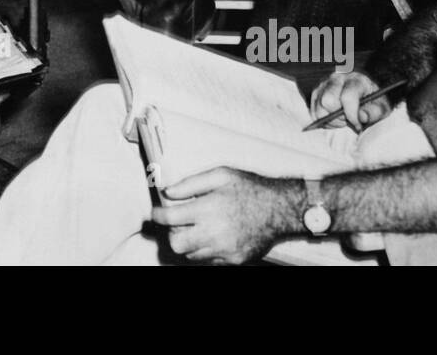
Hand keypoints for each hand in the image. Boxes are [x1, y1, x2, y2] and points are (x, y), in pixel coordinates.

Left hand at [153, 165, 285, 263]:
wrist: (280, 209)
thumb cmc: (251, 188)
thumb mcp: (221, 174)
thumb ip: (191, 183)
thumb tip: (168, 192)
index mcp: (208, 209)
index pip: (170, 218)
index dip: (157, 215)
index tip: (156, 213)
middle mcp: (214, 232)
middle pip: (176, 244)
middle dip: (172, 234)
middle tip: (177, 224)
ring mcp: (224, 249)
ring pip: (191, 255)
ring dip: (188, 243)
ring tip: (197, 229)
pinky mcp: (234, 260)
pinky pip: (209, 261)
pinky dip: (205, 251)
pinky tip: (212, 237)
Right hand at [310, 71, 385, 132]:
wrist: (366, 92)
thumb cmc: (374, 102)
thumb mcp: (381, 108)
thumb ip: (373, 112)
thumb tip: (361, 117)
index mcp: (355, 80)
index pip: (347, 97)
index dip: (352, 115)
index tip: (358, 125)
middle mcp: (336, 78)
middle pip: (328, 101)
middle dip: (338, 117)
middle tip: (349, 120)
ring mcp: (324, 84)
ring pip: (319, 108)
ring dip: (330, 120)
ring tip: (342, 119)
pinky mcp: (316, 93)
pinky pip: (313, 111)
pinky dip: (323, 120)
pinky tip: (334, 118)